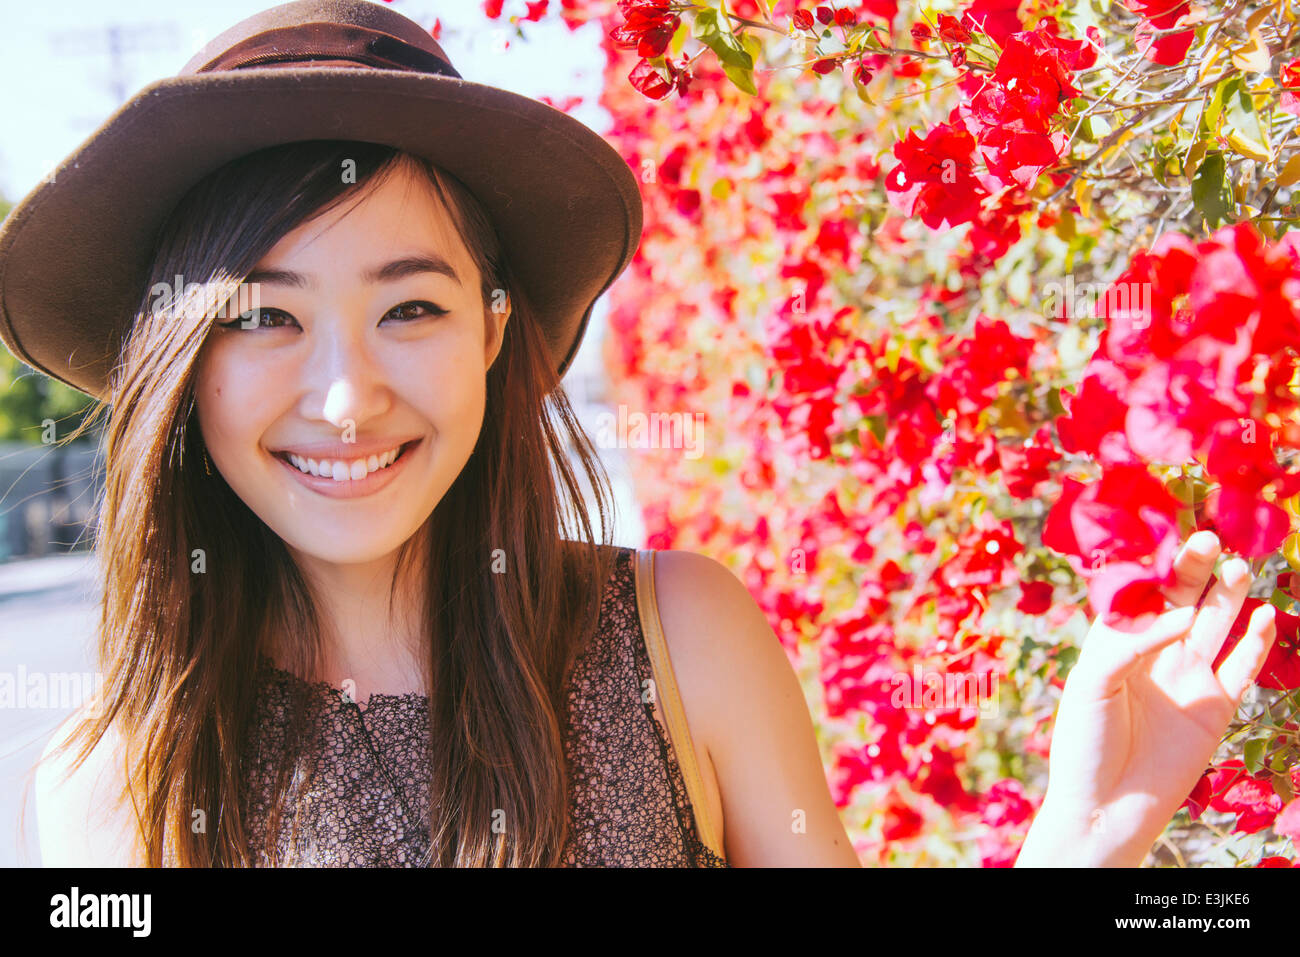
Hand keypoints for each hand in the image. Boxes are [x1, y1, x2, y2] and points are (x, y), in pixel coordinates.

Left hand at [1020, 530, 1278, 865]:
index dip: (1155, 564)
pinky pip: (1241, 666)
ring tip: (1238, 565)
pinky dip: (1255, 640)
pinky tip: (1263, 614)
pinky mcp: (1216, 706)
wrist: (1107, 804)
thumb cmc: (1085, 740)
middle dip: (1194, 568)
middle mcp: (1154, 652)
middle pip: (1181, 599)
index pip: (1139, 592)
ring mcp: (1187, 677)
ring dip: (1227, 594)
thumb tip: (1185, 613)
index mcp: (1114, 641)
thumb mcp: (1095, 681)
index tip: (1168, 532)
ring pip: (1214, 624)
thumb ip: (1135, 642)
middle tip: (1210, 538)